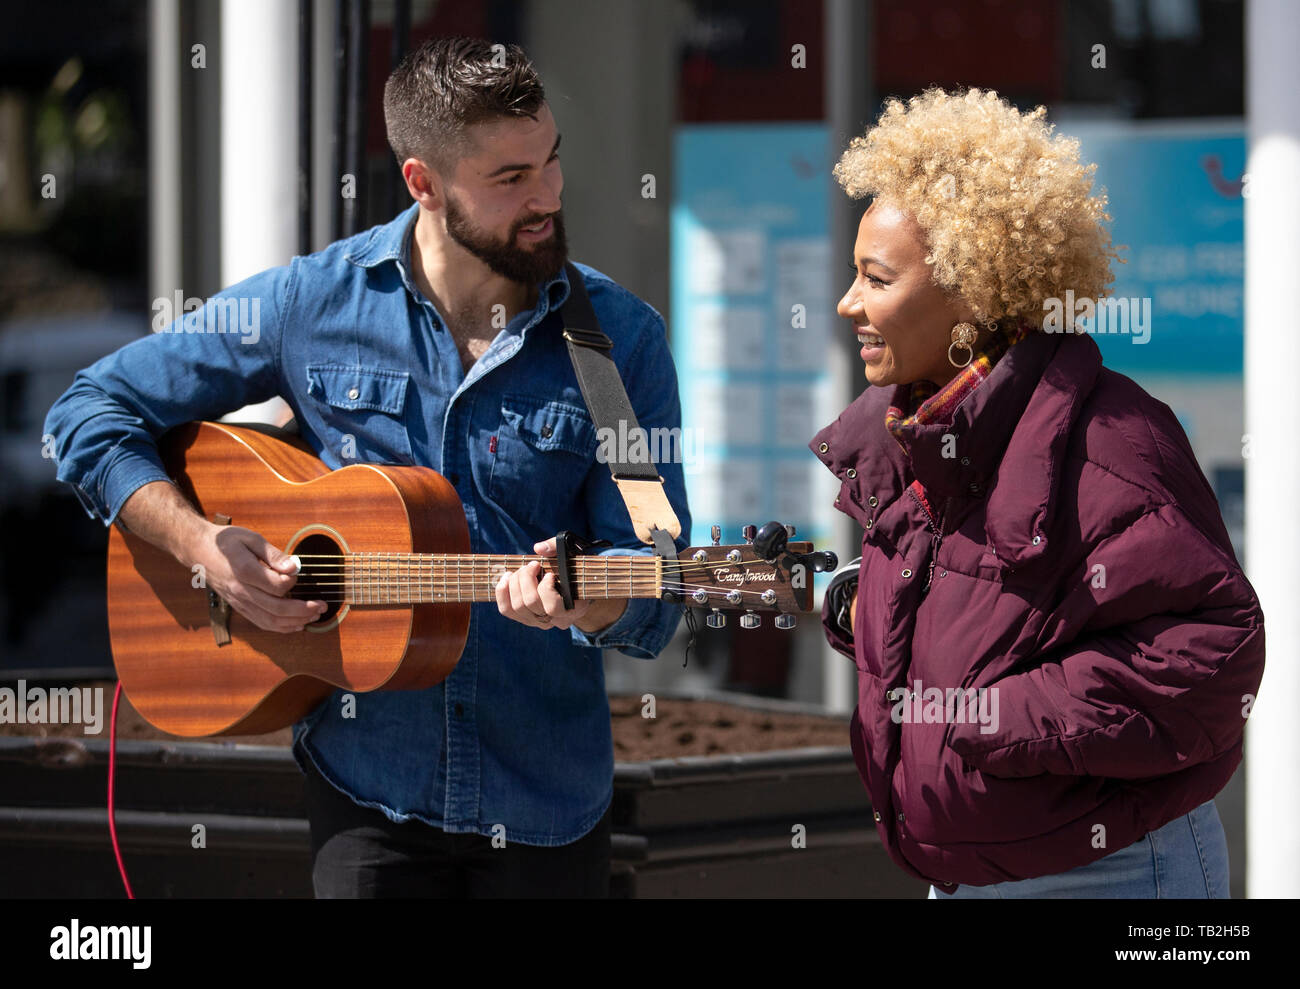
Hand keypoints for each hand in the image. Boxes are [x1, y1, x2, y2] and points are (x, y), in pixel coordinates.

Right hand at [183, 521, 326, 632]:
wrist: (198, 550)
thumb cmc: (226, 541)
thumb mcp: (250, 538)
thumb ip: (273, 554)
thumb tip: (294, 567)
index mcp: (244, 571)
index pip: (277, 586)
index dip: (293, 581)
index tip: (297, 571)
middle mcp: (241, 591)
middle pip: (277, 609)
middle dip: (304, 610)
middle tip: (322, 606)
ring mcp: (239, 602)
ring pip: (270, 621)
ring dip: (295, 622)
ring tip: (314, 616)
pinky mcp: (239, 607)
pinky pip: (261, 623)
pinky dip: (281, 628)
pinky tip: (296, 625)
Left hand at [494, 538, 626, 632]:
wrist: (574, 588)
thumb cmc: (573, 570)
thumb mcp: (572, 556)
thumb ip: (557, 548)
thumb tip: (538, 548)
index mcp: (573, 609)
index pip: (552, 607)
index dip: (546, 588)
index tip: (550, 574)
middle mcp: (555, 620)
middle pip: (531, 603)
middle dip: (526, 578)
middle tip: (533, 565)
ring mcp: (539, 622)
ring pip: (517, 607)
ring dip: (515, 583)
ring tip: (521, 570)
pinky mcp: (525, 619)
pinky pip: (507, 610)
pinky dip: (502, 592)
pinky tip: (507, 578)